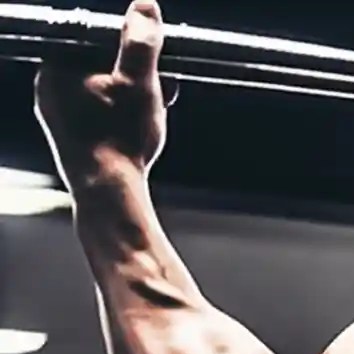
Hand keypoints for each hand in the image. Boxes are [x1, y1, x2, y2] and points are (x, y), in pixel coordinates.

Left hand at [34, 1, 169, 187]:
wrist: (109, 193)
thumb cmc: (119, 139)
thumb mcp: (139, 82)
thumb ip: (141, 42)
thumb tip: (144, 6)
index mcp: (56, 68)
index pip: (92, 36)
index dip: (127, 41)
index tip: (151, 52)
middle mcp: (49, 90)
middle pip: (98, 62)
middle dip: (134, 69)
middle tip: (162, 81)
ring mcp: (58, 115)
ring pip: (101, 88)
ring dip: (132, 92)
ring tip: (156, 106)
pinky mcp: (72, 137)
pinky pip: (99, 111)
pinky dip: (123, 113)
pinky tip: (141, 126)